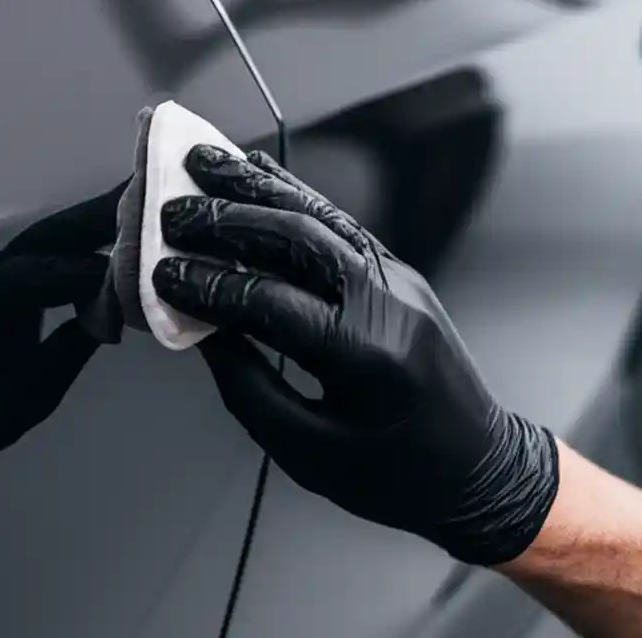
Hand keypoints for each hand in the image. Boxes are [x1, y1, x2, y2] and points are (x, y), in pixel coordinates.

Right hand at [151, 146, 557, 565]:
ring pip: (320, 216)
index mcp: (364, 356)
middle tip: (172, 213)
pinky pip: (340, 225)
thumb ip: (248, 385)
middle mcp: (386, 303)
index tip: (162, 276)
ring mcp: (398, 280)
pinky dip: (294, 196)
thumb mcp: (305, 451)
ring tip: (207, 164)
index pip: (270, 302)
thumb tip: (202, 330)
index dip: (210, 287)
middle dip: (227, 220)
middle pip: (297, 238)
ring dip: (259, 187)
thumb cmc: (394, 476)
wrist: (478, 470)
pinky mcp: (398, 273)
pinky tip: (259, 177)